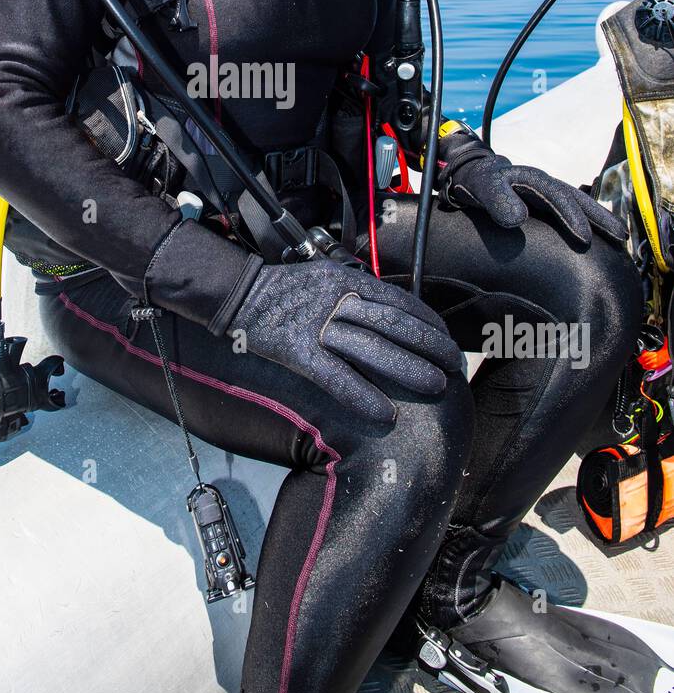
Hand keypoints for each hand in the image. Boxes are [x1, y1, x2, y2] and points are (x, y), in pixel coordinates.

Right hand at [227, 255, 463, 421]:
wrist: (238, 291)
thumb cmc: (285, 290)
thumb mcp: (327, 279)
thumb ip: (357, 295)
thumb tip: (394, 317)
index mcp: (348, 280)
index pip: (402, 302)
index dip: (430, 325)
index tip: (448, 344)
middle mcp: (338, 298)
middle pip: (394, 323)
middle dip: (430, 347)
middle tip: (455, 369)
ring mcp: (317, 323)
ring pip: (371, 348)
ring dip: (408, 368)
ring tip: (435, 387)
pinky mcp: (297, 349)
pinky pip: (334, 375)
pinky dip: (361, 394)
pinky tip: (384, 413)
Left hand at [437, 127, 626, 247]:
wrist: (475, 175)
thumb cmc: (479, 183)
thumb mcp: (483, 189)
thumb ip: (497, 201)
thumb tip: (519, 219)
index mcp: (532, 179)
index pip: (558, 198)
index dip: (572, 217)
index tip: (585, 238)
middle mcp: (545, 184)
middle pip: (578, 199)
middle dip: (600, 217)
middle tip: (620, 236)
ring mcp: (548, 193)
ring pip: (579, 204)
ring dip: (599, 219)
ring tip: (621, 236)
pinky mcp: (547, 204)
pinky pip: (572, 210)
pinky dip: (587, 221)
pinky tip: (600, 237)